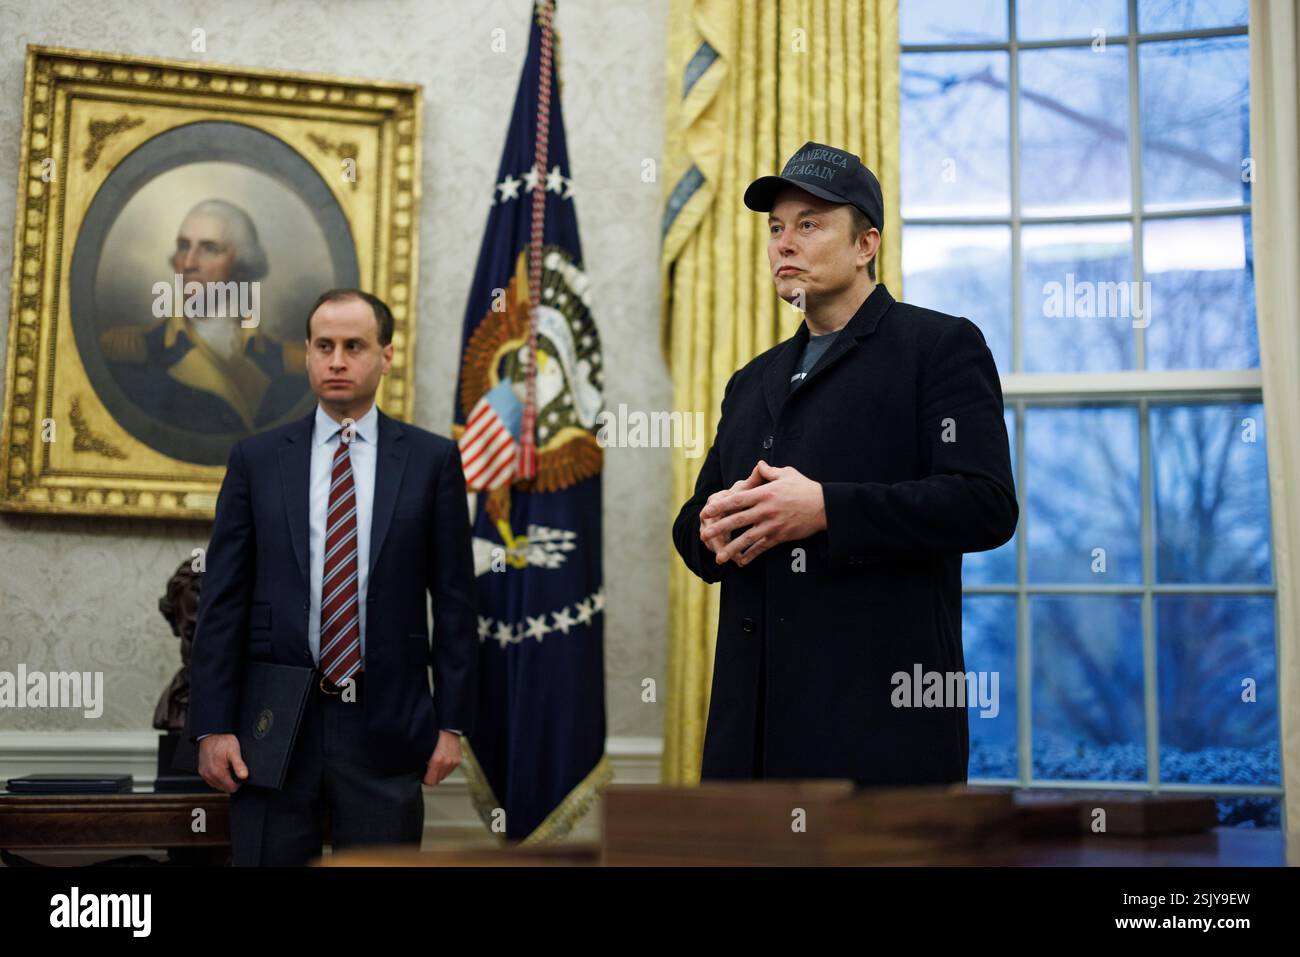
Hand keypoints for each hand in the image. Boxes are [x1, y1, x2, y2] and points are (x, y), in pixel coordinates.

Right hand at [197, 734, 248, 793]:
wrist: (210, 734)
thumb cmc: (222, 741)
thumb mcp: (234, 750)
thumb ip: (239, 765)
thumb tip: (244, 776)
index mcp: (217, 772)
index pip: (231, 788)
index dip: (238, 783)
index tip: (240, 775)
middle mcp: (209, 775)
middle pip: (224, 788)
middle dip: (231, 782)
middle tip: (234, 769)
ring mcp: (205, 774)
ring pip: (218, 785)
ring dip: (224, 780)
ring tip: (228, 768)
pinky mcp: (202, 771)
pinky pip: (211, 781)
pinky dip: (218, 778)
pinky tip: (221, 769)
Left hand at [423, 730, 461, 785]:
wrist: (449, 728)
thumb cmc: (436, 736)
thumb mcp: (425, 749)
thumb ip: (422, 761)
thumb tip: (420, 770)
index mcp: (437, 761)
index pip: (431, 781)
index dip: (425, 779)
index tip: (423, 776)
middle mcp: (447, 763)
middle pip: (438, 780)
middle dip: (432, 776)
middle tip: (428, 769)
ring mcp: (454, 762)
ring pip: (444, 776)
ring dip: (439, 772)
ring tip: (436, 764)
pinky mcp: (458, 760)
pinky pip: (450, 770)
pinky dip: (445, 767)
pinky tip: (442, 761)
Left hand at [708, 461, 826, 566]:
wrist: (825, 507)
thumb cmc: (805, 488)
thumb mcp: (787, 474)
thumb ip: (769, 471)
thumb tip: (759, 465)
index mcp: (765, 493)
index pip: (737, 500)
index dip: (720, 506)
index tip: (707, 511)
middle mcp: (766, 510)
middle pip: (737, 520)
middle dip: (718, 528)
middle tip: (704, 535)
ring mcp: (772, 525)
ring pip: (747, 539)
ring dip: (731, 548)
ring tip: (718, 557)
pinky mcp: (780, 537)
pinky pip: (762, 548)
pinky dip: (750, 556)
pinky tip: (740, 562)